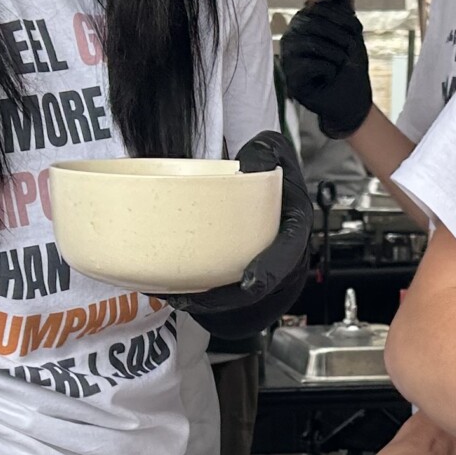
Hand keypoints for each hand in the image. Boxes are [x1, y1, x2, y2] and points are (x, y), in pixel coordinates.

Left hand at [157, 132, 311, 330]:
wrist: (274, 198)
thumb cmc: (274, 180)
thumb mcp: (277, 156)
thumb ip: (267, 152)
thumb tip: (252, 158)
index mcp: (292, 229)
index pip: (287, 254)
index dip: (270, 270)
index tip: (250, 282)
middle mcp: (278, 258)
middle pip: (254, 291)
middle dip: (223, 299)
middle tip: (190, 297)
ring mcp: (257, 273)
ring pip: (232, 298)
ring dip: (201, 302)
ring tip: (168, 295)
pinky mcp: (236, 278)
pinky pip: (217, 294)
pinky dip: (192, 295)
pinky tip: (163, 288)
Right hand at [277, 0, 374, 138]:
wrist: (351, 98)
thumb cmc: (349, 62)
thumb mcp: (351, 27)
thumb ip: (341, 0)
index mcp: (305, 22)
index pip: (322, 8)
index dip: (345, 19)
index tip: (355, 34)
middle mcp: (292, 36)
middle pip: (315, 24)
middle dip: (342, 38)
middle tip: (349, 53)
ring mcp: (289, 57)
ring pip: (313, 44)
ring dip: (336, 55)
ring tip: (340, 64)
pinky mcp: (291, 77)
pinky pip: (310, 64)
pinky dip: (328, 71)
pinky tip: (330, 76)